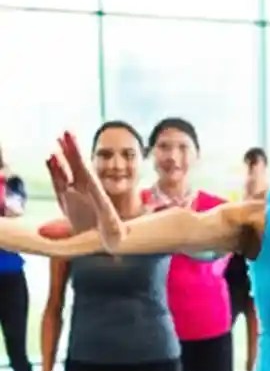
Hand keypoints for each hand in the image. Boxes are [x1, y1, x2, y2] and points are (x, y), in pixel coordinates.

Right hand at [48, 132, 123, 248]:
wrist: (110, 239)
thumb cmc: (114, 235)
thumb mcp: (114, 232)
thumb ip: (113, 230)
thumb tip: (119, 230)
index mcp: (98, 195)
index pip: (87, 173)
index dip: (79, 159)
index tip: (75, 146)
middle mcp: (87, 191)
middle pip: (79, 166)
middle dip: (73, 149)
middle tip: (67, 131)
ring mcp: (78, 193)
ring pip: (69, 170)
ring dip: (64, 155)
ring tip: (59, 139)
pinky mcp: (68, 199)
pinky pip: (60, 180)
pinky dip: (55, 169)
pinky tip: (50, 157)